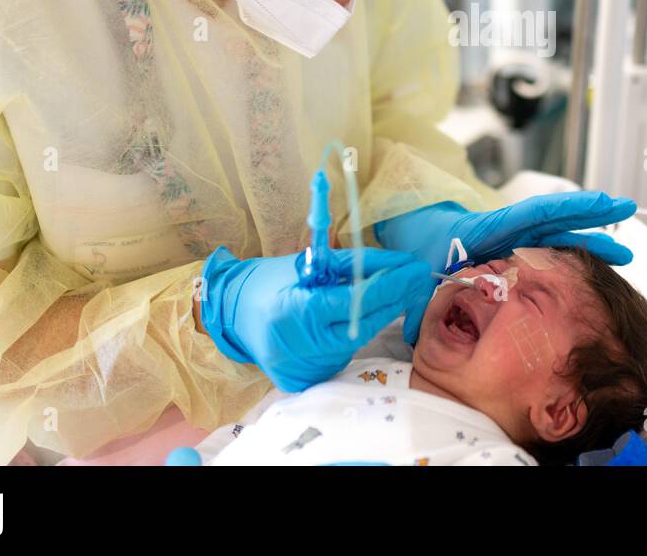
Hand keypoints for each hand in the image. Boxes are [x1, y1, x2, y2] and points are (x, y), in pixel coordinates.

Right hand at [200, 246, 428, 391]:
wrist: (233, 313)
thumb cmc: (274, 281)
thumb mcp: (312, 265)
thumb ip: (356, 264)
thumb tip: (398, 263)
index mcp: (296, 310)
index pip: (355, 301)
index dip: (388, 286)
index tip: (413, 270)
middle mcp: (297, 345)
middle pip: (361, 328)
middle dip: (389, 304)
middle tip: (411, 283)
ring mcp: (299, 368)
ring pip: (353, 344)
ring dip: (369, 321)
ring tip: (375, 299)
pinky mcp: (299, 382)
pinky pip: (337, 358)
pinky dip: (347, 339)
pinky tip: (344, 324)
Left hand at [374, 191, 636, 343]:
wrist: (411, 237)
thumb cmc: (415, 253)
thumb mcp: (416, 278)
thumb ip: (423, 302)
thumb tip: (423, 327)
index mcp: (484, 231)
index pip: (529, 214)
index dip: (564, 208)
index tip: (597, 203)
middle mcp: (506, 231)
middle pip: (553, 219)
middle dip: (590, 215)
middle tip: (625, 208)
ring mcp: (514, 239)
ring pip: (558, 237)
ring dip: (590, 240)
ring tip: (624, 251)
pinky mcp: (515, 251)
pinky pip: (550, 251)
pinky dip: (574, 257)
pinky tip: (596, 269)